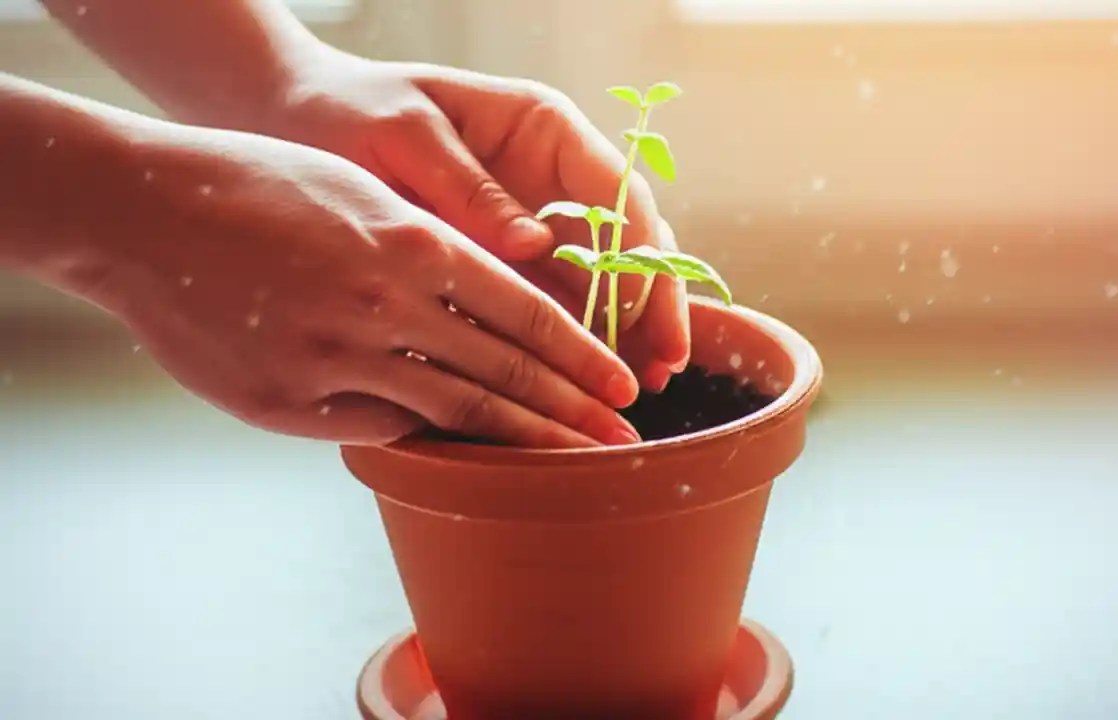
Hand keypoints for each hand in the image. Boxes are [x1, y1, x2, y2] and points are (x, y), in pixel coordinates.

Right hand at [89, 123, 640, 446]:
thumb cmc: (259, 185)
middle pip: (503, 372)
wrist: (142, 213)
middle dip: (572, 413)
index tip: (622, 386)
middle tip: (620, 443)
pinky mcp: (289, 404)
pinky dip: (423, 434)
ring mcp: (335, 362)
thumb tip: (494, 304)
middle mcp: (385, 306)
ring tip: (569, 463)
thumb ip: (432, 249)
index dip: (581, 356)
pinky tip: (464, 451)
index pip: (526, 311)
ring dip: (520, 441)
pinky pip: (377, 427)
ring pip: (451, 410)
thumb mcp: (364, 192)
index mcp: (413, 244)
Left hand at [247, 50, 690, 390]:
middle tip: (660, 367)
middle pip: (626, 244)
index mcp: (544, 130)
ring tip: (634, 388)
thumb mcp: (405, 136)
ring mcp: (533, 220)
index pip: (620, 193)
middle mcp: (551, 178)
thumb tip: (535, 244)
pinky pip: (547, 303)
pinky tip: (576, 384)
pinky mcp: (503, 261)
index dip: (643, 257)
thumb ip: (469, 188)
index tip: (646, 314)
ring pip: (599, 281)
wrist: (293, 124)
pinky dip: (566, 344)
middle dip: (649, 306)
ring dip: (619, 334)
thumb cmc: (349, 111)